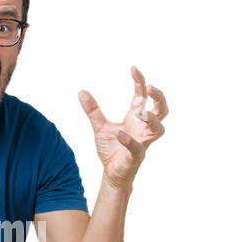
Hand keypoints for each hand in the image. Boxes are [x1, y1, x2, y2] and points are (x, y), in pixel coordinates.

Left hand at [79, 65, 166, 189]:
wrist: (111, 173)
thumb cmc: (111, 149)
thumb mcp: (100, 127)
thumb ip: (93, 111)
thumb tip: (81, 92)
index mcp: (136, 118)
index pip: (142, 96)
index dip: (140, 82)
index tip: (133, 68)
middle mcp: (143, 128)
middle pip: (161, 110)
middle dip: (158, 98)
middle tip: (150, 87)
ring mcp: (142, 142)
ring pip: (158, 129)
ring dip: (153, 119)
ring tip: (141, 111)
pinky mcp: (137, 156)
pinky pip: (138, 148)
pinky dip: (129, 140)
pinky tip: (119, 133)